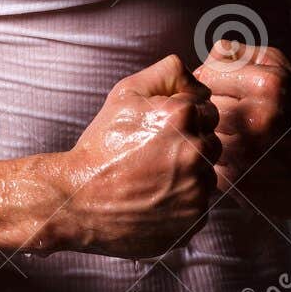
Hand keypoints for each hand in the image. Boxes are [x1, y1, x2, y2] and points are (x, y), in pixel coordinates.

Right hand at [57, 53, 221, 257]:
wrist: (78, 200)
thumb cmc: (101, 146)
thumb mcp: (125, 94)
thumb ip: (167, 73)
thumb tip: (200, 80)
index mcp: (183, 116)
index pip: (207, 110)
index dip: (182, 120)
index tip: (157, 133)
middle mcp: (196, 151)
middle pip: (212, 142)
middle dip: (189, 146)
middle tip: (154, 156)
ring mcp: (197, 188)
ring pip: (208, 174)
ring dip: (188, 175)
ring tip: (153, 179)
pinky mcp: (195, 217)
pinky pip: (201, 204)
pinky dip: (183, 203)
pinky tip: (156, 200)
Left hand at [193, 39, 290, 220]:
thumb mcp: (284, 71)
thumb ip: (240, 56)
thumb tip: (201, 61)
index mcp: (268, 85)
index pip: (206, 73)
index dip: (210, 81)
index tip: (223, 90)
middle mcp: (256, 120)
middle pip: (200, 106)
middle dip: (208, 109)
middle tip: (230, 116)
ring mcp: (246, 156)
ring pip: (202, 136)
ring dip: (213, 137)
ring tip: (239, 139)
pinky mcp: (241, 185)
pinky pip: (209, 165)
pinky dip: (220, 163)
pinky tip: (242, 160)